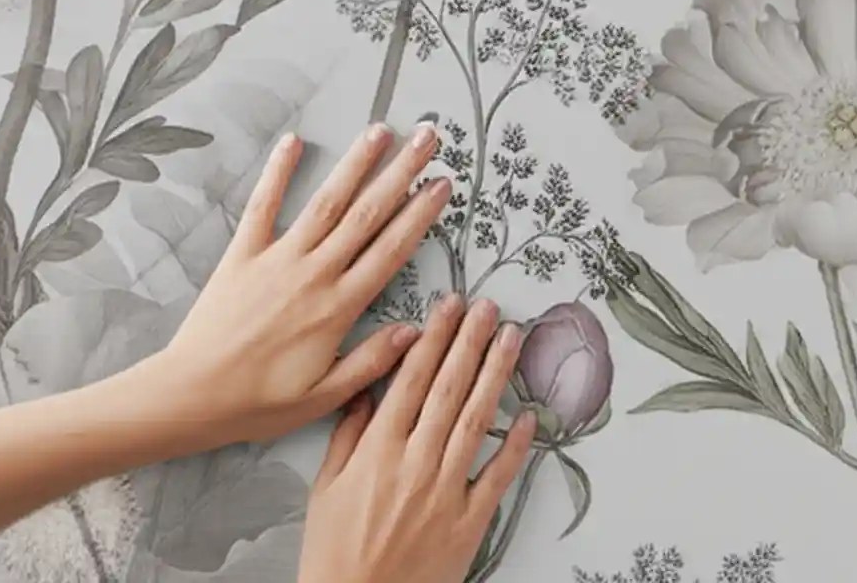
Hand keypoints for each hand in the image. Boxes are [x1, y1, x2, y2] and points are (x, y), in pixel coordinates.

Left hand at [136, 121, 450, 449]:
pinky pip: (262, 206)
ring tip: (380, 130)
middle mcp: (313, 273)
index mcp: (338, 307)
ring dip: (355, 164)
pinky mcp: (242, 255)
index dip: (420, 215)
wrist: (192, 394)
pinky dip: (278, 172)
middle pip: (367, 214)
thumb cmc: (259, 402)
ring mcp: (277, 258)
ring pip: (326, 202)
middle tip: (426, 139)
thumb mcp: (325, 396)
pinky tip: (293, 142)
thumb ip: (371, 360)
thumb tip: (416, 330)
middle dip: (401, 173)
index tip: (441, 185)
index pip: (391, 251)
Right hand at [298, 296, 536, 582]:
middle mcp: (415, 462)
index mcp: (377, 449)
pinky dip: (516, 445)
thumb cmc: (334, 550)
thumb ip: (347, 435)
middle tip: (490, 307)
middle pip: (449, 389)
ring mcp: (446, 490)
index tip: (450, 306)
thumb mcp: (325, 488)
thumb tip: (365, 391)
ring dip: (496, 375)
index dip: (434, 337)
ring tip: (512, 339)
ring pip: (477, 420)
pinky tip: (530, 415)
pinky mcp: (469, 520)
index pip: (412, 378)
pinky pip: (498, 475)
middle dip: (470, 342)